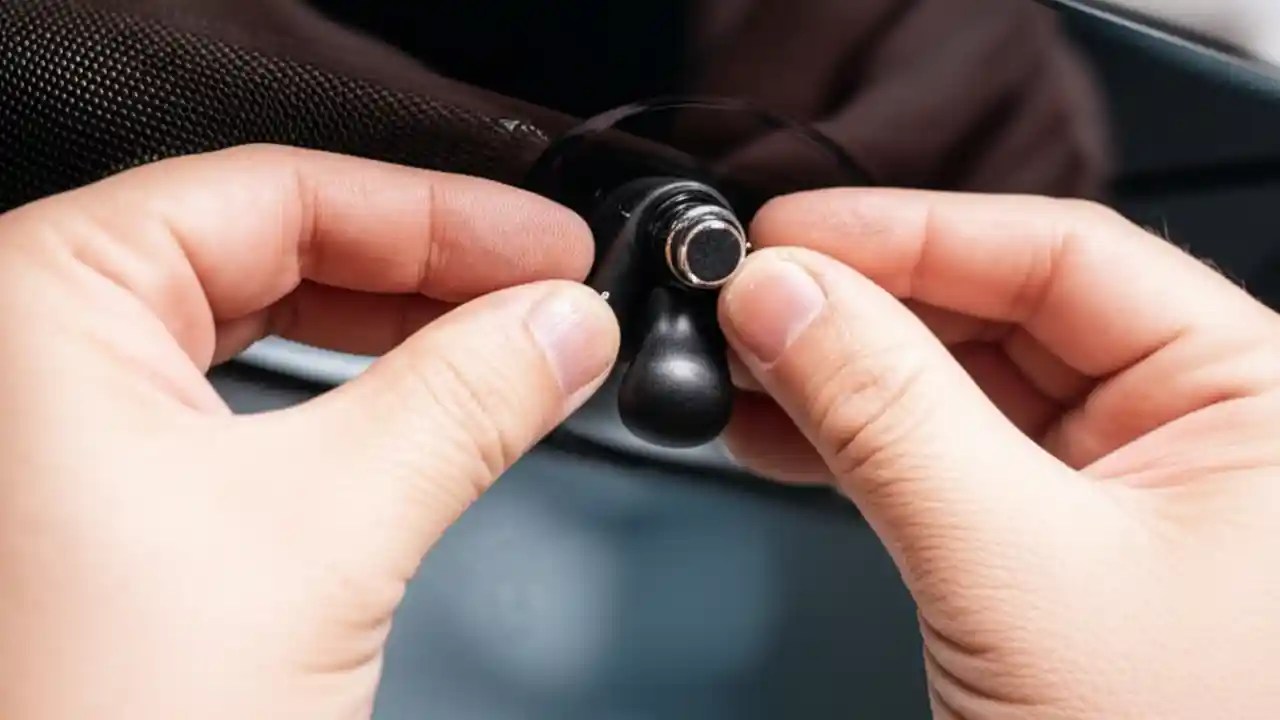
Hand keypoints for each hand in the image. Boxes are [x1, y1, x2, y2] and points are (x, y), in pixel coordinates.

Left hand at [0, 146, 618, 718]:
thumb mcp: (325, 534)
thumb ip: (464, 400)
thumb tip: (560, 325)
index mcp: (35, 305)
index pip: (277, 193)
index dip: (438, 216)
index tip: (547, 248)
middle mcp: (24, 353)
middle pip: (271, 248)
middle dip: (428, 272)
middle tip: (546, 293)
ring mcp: (55, 432)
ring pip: (258, 324)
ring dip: (395, 336)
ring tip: (508, 344)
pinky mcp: (97, 504)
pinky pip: (242, 404)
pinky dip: (345, 401)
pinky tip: (420, 408)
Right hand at [719, 190, 1279, 718]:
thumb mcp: (1020, 573)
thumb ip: (891, 418)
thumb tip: (785, 299)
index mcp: (1253, 400)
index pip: (1060, 256)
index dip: (910, 233)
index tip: (788, 238)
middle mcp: (1192, 435)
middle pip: (1000, 312)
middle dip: (862, 305)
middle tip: (750, 300)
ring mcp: (1115, 496)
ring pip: (959, 388)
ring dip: (841, 373)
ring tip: (743, 363)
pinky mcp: (1047, 554)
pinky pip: (940, 462)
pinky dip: (852, 444)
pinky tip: (779, 430)